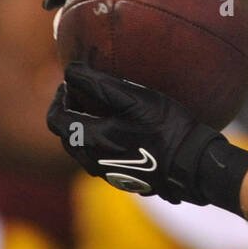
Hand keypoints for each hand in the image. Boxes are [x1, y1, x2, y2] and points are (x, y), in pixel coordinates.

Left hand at [46, 62, 229, 203]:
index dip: (59, 98)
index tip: (71, 83)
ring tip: (99, 108)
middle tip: (83, 92)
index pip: (56, 119)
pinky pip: (96, 157)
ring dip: (82, 126)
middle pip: (65, 134)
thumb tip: (70, 70)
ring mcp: (105, 172)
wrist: (191, 165)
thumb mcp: (135, 98)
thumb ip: (99, 84)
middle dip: (69, 111)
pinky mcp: (119, 178)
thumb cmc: (165, 128)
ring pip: (79, 148)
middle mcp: (92, 160)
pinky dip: (96, 139)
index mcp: (91, 140)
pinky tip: (117, 128)